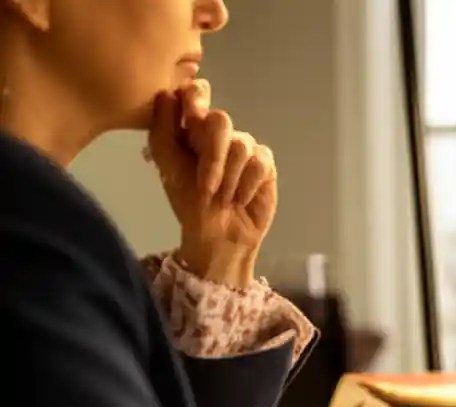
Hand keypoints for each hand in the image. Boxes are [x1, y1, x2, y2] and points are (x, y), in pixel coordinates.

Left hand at [147, 80, 278, 287]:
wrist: (217, 236)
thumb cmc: (188, 202)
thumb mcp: (167, 165)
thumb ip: (163, 129)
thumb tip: (166, 93)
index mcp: (192, 129)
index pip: (195, 95)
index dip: (195, 95)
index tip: (192, 112)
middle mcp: (220, 134)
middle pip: (221, 119)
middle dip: (211, 154)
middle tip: (205, 183)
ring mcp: (244, 148)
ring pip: (241, 144)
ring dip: (228, 177)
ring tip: (222, 197)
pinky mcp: (265, 165)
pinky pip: (259, 162)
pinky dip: (246, 184)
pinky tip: (240, 199)